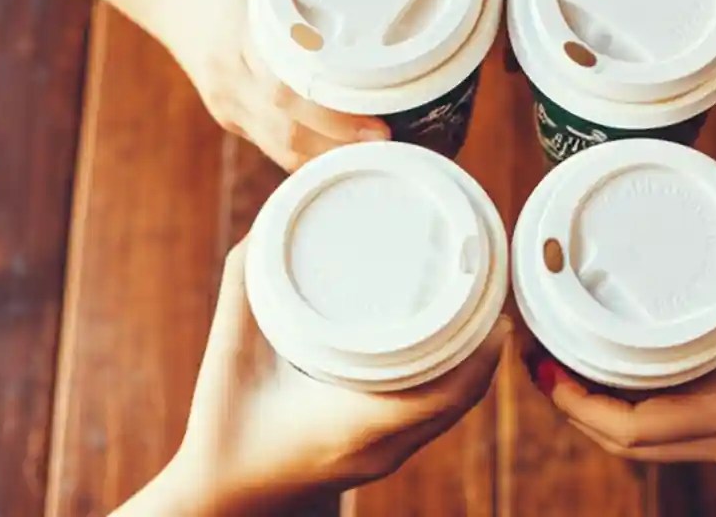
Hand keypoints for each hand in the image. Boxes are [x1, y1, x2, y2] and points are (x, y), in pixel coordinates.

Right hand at [116, 241, 510, 514]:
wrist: (221, 503)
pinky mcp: (377, 456)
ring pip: (450, 411)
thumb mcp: (227, 359)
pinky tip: (449, 351)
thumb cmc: (222, 434)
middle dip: (485, 348)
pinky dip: (452, 385)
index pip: (445, 393)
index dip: (479, 353)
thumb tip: (264, 226)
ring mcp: (383, 457)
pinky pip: (433, 418)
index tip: (494, 307)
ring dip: (472, 367)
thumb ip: (244, 293)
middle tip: (491, 289)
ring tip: (479, 311)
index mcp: (355, 425)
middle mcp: (381, 447)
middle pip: (460, 399)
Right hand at [138, 0, 389, 171]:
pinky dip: (308, 155)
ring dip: (328, 158)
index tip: (380, 120)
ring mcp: (225, 100)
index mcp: (241, 35)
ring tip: (373, 153)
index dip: (335, 116)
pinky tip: (341, 156)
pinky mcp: (226, 113)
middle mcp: (230, 76)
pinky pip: (271, 146)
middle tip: (388, 139)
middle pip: (288, 129)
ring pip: (280, 147)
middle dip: (342, 144)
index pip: (289, 90)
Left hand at [537, 268, 715, 463]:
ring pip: (644, 447)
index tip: (545, 365)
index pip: (627, 429)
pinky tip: (625, 377)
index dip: (575, 402)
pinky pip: (670, 438)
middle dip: (573, 408)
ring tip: (571, 366)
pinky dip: (635, 414)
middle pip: (625, 446)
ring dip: (600, 414)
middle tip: (543, 359)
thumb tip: (664, 232)